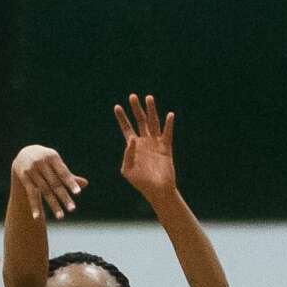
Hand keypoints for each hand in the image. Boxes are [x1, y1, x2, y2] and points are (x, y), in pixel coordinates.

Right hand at [12, 145, 87, 221]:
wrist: (24, 154)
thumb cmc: (46, 161)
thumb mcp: (56, 164)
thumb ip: (68, 175)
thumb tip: (86, 184)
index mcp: (52, 157)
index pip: (63, 173)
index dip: (70, 183)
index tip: (78, 193)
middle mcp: (41, 163)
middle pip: (55, 183)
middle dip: (64, 197)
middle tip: (72, 209)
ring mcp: (32, 170)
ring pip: (44, 191)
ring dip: (53, 205)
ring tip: (61, 216)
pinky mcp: (24, 178)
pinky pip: (30, 194)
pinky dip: (34, 206)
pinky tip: (37, 217)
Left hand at [114, 92, 176, 207]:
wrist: (157, 191)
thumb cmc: (141, 183)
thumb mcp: (127, 170)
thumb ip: (127, 154)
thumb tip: (131, 139)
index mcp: (133, 146)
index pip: (127, 128)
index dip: (122, 118)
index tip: (117, 107)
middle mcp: (144, 142)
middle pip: (140, 121)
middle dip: (136, 109)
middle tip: (132, 96)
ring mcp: (156, 143)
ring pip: (153, 123)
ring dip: (151, 111)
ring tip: (149, 98)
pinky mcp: (166, 148)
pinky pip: (167, 134)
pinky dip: (169, 125)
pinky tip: (169, 115)